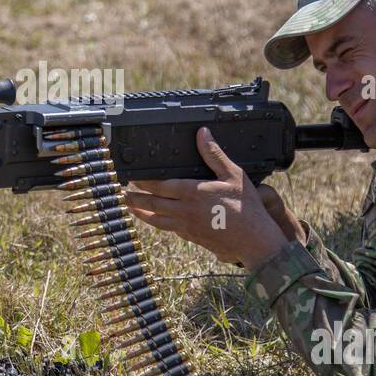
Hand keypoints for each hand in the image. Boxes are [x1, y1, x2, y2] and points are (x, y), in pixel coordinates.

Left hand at [124, 128, 298, 269]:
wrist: (254, 241)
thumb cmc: (246, 208)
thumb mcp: (234, 175)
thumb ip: (214, 154)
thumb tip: (202, 134)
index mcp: (193, 193)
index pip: (159, 185)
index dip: (142, 181)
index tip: (131, 176)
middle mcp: (185, 210)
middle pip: (152, 203)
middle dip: (135, 197)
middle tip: (121, 192)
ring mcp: (187, 226)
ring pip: (156, 219)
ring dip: (140, 212)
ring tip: (129, 206)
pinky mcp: (191, 237)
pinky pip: (168, 229)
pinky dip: (157, 223)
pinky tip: (154, 220)